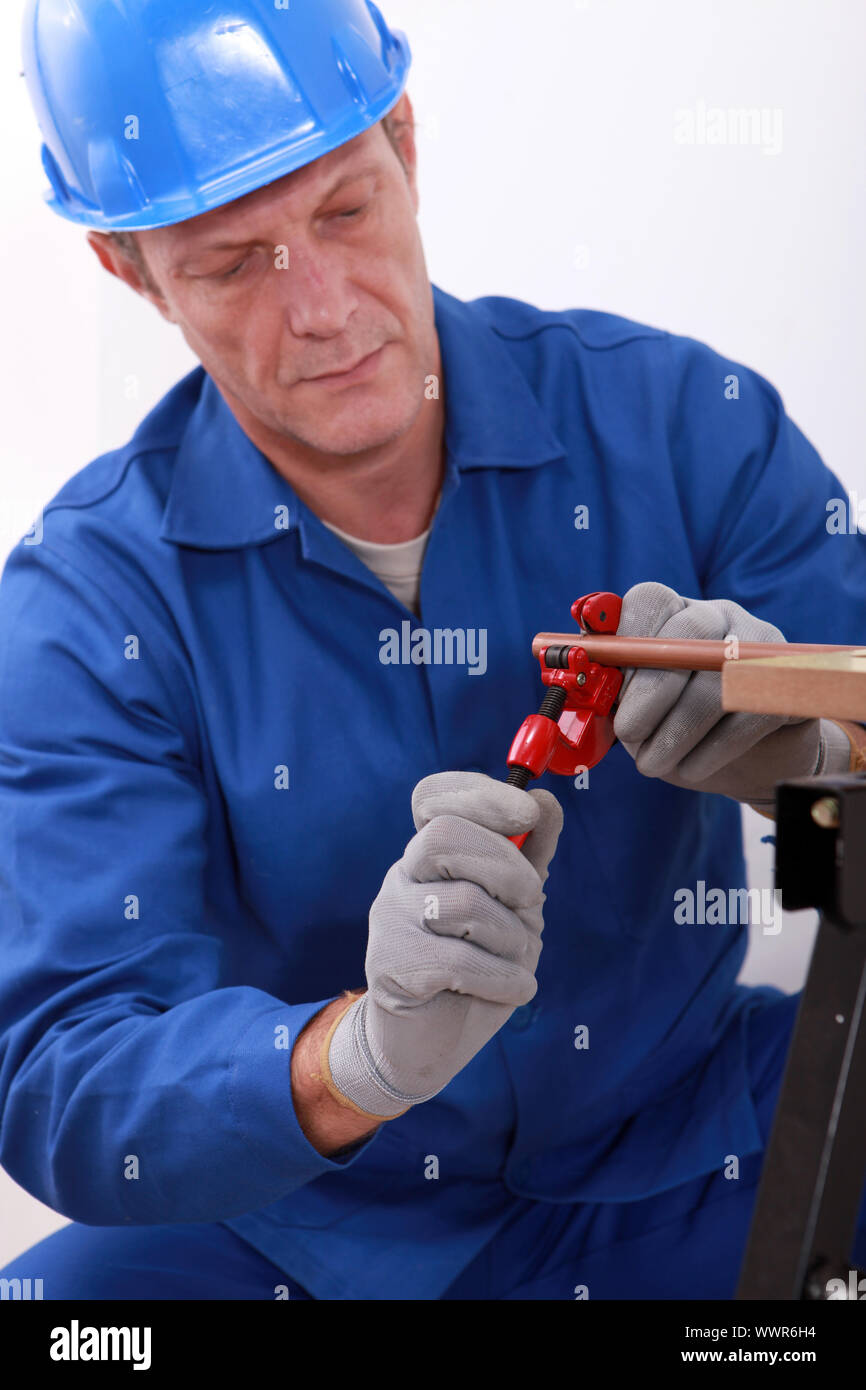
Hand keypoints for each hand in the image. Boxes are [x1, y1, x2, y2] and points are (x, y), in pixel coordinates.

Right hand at [326, 772, 562, 1117]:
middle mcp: (404, 877)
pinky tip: (512, 989)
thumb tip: (547, 799)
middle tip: (533, 901)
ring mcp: (391, 919)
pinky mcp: (390, 967)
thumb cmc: (477, 969)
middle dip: (507, 867)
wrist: (429, 1044)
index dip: (480, 793)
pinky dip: (503, 978)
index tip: (528, 811)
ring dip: (511, 938)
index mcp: (431, 854)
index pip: (434, 797)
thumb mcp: (514, 909)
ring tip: (516, 962)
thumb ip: (530, 856)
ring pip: (461, 904)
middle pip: (444, 835)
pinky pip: (459, 962)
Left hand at [612, 582, 849, 804]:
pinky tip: (693, 768)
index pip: (649, 600)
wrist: (749, 764)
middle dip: (650, 690)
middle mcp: (718, 616)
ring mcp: (759, 643)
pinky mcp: (789, 679)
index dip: (626, 643)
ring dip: (677, 730)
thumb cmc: (680, 731)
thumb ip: (612, 692)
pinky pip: (751, 708)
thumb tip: (587, 685)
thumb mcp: (637, 711)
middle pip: (686, 633)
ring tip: (654, 764)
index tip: (610, 691)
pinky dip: (714, 746)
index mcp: (673, 614)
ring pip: (717, 676)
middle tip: (628, 735)